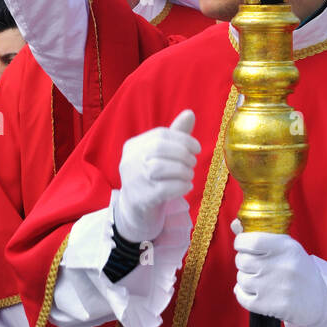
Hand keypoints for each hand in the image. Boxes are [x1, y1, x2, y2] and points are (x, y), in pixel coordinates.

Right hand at [114, 109, 199, 242]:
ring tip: (189, 175)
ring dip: (182, 171)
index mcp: (133, 146)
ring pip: (160, 168)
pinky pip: (164, 188)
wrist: (136, 214)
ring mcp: (132, 180)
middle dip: (183, 154)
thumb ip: (175, 136)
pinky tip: (186, 187)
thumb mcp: (162, 156)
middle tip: (193, 163)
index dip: (183, 139)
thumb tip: (190, 113)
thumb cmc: (152, 180)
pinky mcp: (140, 199)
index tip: (197, 148)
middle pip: (159, 149)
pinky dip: (181, 186)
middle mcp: (129, 161)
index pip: (160, 135)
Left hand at [233, 229, 326, 326]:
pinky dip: (243, 294)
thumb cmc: (300, 270)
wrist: (321, 300)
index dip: (241, 243)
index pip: (250, 240)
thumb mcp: (288, 248)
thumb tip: (235, 224)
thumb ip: (262, 236)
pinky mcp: (271, 306)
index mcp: (285, 247)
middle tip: (255, 266)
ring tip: (259, 280)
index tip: (244, 247)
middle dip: (244, 262)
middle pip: (242, 260)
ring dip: (245, 280)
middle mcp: (280, 265)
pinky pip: (242, 297)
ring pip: (241, 279)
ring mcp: (275, 287)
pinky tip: (254, 292)